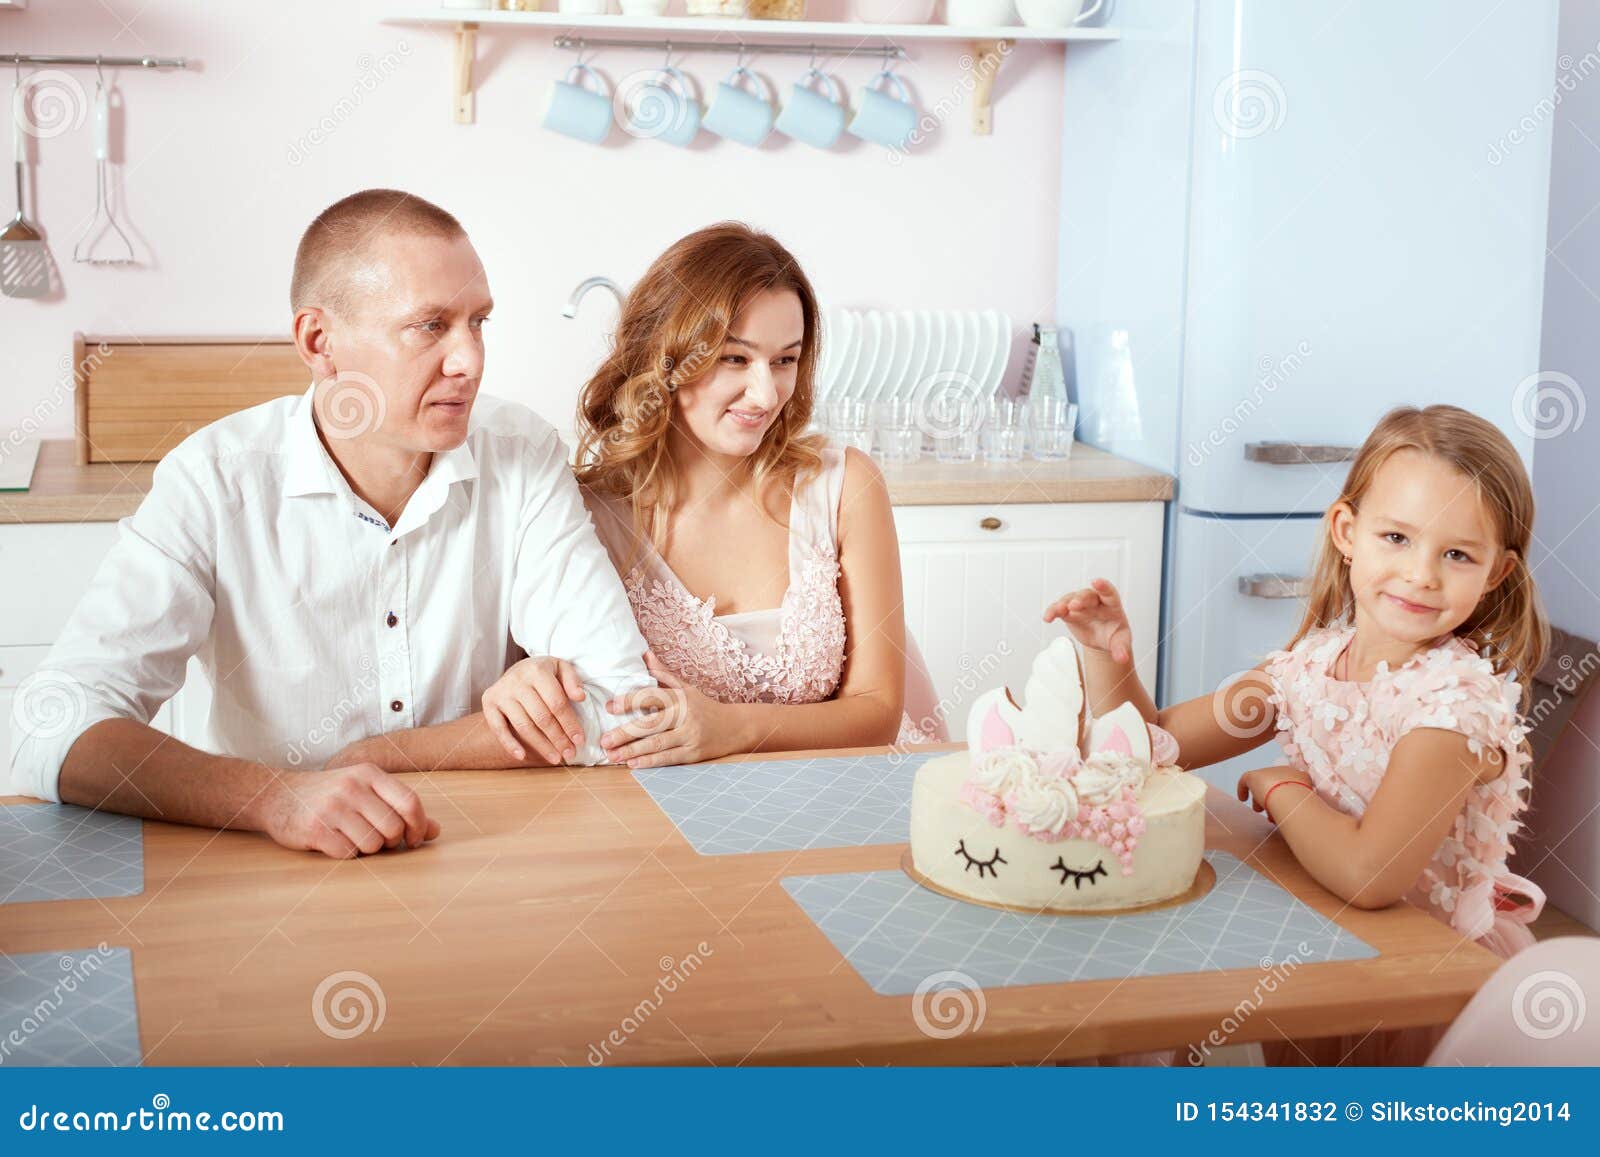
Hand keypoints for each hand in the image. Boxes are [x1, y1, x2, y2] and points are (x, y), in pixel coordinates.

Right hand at [261, 763, 439, 857]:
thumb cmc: (329, 795)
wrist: (276, 795)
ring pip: (372, 844)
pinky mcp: (315, 829)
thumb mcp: (365, 791)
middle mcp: (351, 787)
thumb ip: (399, 807)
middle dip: (391, 841)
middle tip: (378, 840)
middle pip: (393, 827)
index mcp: (369, 774)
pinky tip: (335, 842)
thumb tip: (435, 831)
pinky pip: (348, 853)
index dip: (418, 826)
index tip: (413, 839)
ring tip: (353, 838)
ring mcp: (332, 808)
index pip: (410, 802)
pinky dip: (346, 854)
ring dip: (368, 849)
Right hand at [481, 655, 588, 763]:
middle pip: (541, 717)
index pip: (556, 703)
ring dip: (541, 745)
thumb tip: (580, 697)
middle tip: (570, 753)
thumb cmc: (544, 673)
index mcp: (537, 671)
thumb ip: (572, 681)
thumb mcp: (561, 668)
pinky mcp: (488, 702)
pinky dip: (509, 744)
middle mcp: (516, 681)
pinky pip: (498, 728)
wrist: (517, 669)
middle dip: (558, 738)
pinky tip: (522, 756)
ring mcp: (501, 693)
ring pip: (523, 726)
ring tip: (555, 758)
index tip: (579, 740)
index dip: (570, 723)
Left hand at [598, 651, 742, 769]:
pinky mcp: (694, 754)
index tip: (610, 707)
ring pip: (658, 743)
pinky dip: (650, 762)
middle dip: (625, 733)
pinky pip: (668, 758)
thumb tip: (645, 654)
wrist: (735, 727)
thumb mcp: (686, 688)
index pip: (652, 697)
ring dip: (632, 750)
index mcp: (680, 698)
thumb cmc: (704, 707)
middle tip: (604, 740)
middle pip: (651, 724)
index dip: (630, 701)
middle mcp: (685, 716)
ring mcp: (690, 736)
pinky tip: (632, 764)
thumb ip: (663, 674)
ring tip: (612, 755)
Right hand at [1043, 577, 1133, 663]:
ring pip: (1070, 599)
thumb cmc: (1114, 634)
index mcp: (1111, 604)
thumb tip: (1122, 658)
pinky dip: (1052, 611)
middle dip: (1080, 599)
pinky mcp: (1068, 612)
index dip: (1103, 586)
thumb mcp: (1121, 641)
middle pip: (1087, 595)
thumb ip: (1121, 649)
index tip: (1097, 582)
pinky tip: (1048, 618)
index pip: (1108, 592)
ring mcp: (1080, 605)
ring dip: (1063, 603)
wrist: (1101, 639)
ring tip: (1058, 610)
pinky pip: (1059, 609)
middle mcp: (1095, 601)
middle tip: (1074, 605)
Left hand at [1236, 766, 1313, 819]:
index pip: (1290, 786)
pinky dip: (1244, 790)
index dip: (1285, 799)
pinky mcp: (1253, 776)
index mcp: (1300, 777)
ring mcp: (1268, 772)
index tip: (1282, 810)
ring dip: (1261, 799)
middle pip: (1276, 785)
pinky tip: (1243, 799)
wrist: (1289, 796)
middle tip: (1270, 813)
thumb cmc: (1300, 804)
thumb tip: (1297, 817)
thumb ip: (1300, 807)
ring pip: (1263, 785)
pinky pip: (1246, 780)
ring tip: (1260, 811)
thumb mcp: (1306, 805)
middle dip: (1273, 800)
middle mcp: (1284, 771)